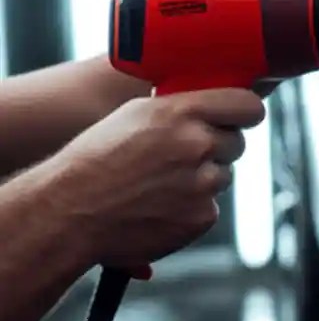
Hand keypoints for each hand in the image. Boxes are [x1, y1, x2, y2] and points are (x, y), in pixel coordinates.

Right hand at [47, 89, 263, 267]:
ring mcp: (202, 184)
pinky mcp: (202, 216)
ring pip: (222, 175)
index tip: (241, 117)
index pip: (248, 105)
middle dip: (216, 148)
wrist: (68, 213)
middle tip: (181, 156)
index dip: (245, 112)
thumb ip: (183, 107)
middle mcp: (197, 145)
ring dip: (201, 178)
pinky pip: (210, 206)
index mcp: (181, 112)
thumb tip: (217, 104)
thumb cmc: (95, 160)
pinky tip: (159, 206)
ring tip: (159, 183)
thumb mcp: (136, 114)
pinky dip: (191, 208)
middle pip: (236, 142)